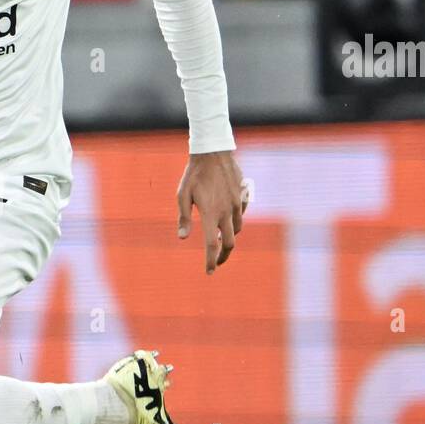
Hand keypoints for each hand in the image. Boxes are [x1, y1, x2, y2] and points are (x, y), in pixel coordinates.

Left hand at [177, 151, 248, 273]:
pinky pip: (241, 215)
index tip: (209, 272)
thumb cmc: (194, 173)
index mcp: (210, 213)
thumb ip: (183, 217)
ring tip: (218, 239)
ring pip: (237, 229)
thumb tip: (183, 238)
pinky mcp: (242, 196)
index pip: (211, 244)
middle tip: (216, 261)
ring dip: (228, 238)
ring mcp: (236, 204)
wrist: (214, 151)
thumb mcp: (182, 194)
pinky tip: (226, 220)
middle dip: (224, 256)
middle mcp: (226, 211)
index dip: (210, 260)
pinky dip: (234, 222)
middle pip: (230, 243)